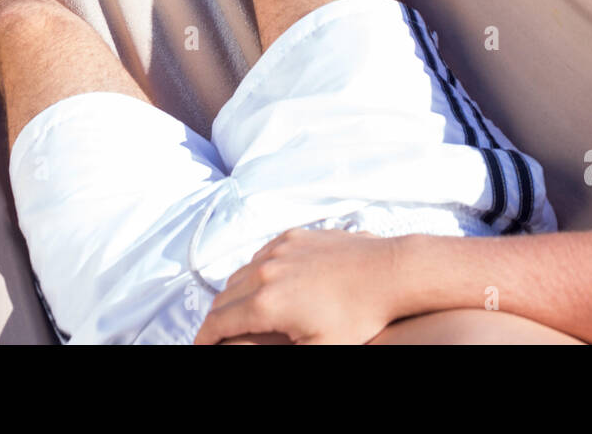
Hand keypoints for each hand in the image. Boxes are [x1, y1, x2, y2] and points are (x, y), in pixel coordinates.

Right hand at [194, 227, 407, 344]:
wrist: (389, 272)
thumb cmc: (359, 316)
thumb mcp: (318, 350)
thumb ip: (275, 354)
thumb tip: (246, 348)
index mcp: (266, 303)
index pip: (217, 323)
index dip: (204, 339)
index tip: (202, 347)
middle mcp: (266, 271)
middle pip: (223, 298)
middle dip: (217, 320)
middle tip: (220, 336)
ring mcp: (279, 249)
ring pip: (239, 274)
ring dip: (234, 295)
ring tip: (241, 313)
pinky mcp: (293, 236)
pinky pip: (260, 255)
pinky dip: (254, 273)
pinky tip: (266, 285)